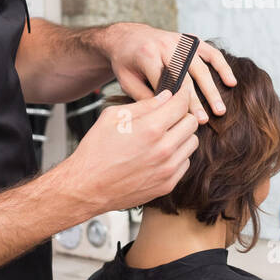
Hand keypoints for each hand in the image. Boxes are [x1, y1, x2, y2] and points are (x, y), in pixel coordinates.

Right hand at [59, 83, 198, 214]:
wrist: (87, 187)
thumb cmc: (95, 151)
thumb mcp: (113, 117)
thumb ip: (143, 105)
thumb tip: (165, 97)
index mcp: (150, 129)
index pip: (182, 104)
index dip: (182, 94)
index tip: (181, 93)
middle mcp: (163, 149)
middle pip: (192, 122)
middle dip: (181, 115)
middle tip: (168, 116)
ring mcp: (167, 169)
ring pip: (192, 143)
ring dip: (181, 136)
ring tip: (163, 136)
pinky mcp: (167, 184)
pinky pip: (185, 162)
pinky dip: (177, 155)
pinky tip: (160, 154)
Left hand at [100, 23, 236, 122]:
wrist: (128, 37)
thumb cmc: (127, 64)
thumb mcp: (127, 81)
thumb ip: (145, 96)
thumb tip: (166, 116)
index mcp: (148, 55)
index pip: (166, 83)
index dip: (175, 103)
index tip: (183, 122)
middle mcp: (167, 45)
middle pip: (185, 77)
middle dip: (195, 100)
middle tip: (203, 121)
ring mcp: (181, 41)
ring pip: (201, 67)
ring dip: (212, 89)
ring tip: (220, 110)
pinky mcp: (191, 40)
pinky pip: (211, 52)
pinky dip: (222, 67)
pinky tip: (231, 82)